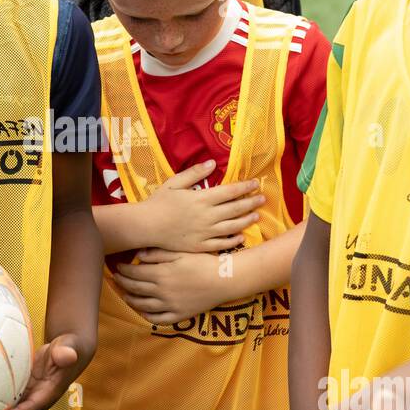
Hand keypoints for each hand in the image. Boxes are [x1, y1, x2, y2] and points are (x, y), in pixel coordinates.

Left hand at [112, 247, 229, 323]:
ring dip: (129, 299)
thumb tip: (137, 255)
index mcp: (161, 274)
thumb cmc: (203, 262)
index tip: (116, 266)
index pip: (134, 273)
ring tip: (124, 294)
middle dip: (122, 283)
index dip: (122, 269)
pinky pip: (158, 319)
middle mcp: (162, 291)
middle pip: (135, 288)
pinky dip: (147, 316)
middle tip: (115, 278)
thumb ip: (157, 253)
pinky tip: (142, 310)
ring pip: (142, 305)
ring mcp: (170, 305)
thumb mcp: (180, 252)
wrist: (224, 280)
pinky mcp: (180, 315)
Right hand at [142, 160, 264, 252]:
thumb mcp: (175, 182)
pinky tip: (241, 237)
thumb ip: (195, 173)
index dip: (245, 187)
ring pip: (232, 227)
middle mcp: (207, 216)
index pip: (230, 191)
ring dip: (246, 221)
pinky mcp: (199, 245)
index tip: (255, 184)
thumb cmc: (158, 202)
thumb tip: (213, 163)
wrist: (146, 226)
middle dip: (251, 203)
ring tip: (256, 216)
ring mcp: (204, 232)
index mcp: (202, 199)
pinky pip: (221, 244)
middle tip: (263, 199)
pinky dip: (233, 241)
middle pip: (235, 208)